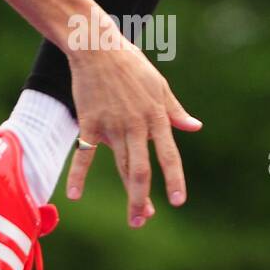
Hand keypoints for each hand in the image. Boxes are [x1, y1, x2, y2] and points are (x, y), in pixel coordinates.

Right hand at [65, 38, 201, 227]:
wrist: (97, 47)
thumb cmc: (130, 64)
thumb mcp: (159, 85)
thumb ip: (175, 111)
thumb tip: (195, 127)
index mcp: (156, 117)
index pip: (168, 155)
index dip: (175, 179)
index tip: (178, 201)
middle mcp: (136, 125)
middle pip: (141, 170)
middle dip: (143, 199)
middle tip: (144, 221)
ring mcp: (112, 125)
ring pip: (121, 167)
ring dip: (128, 195)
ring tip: (133, 218)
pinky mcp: (90, 122)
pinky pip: (85, 153)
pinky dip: (78, 175)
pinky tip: (74, 195)